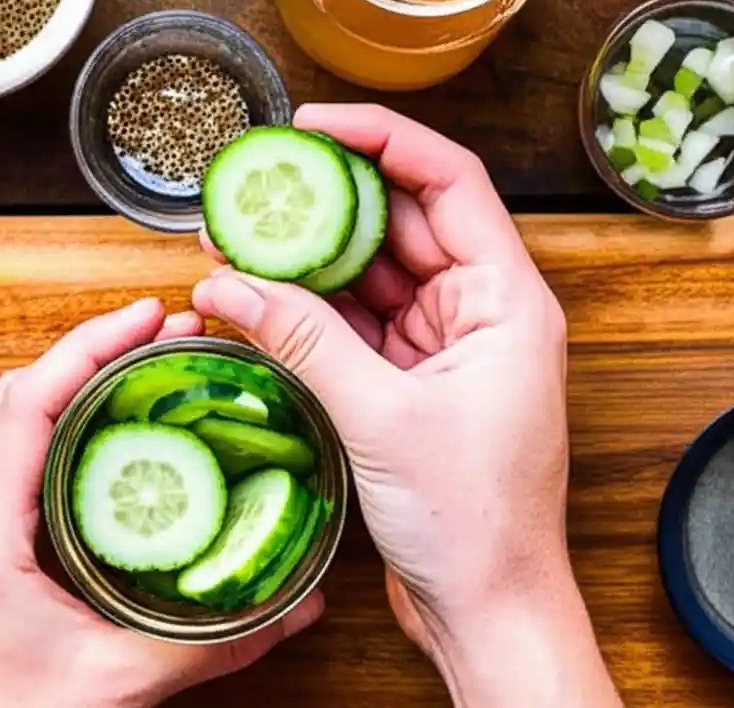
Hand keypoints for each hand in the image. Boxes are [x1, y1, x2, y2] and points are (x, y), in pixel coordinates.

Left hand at [0, 298, 323, 707]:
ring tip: (141, 364)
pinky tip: (107, 431)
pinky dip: (59, 422)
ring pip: (12, 421)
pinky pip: (13, 456)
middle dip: (90, 349)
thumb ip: (214, 646)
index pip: (32, 404)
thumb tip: (295, 611)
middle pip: (20, 395)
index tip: (150, 317)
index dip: (92, 346)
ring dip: (72, 380)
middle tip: (162, 332)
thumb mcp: (119, 682)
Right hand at [193, 105, 618, 706]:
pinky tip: (254, 301)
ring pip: (368, 276)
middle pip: (399, 223)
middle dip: (325, 200)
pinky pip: (352, 328)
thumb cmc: (475, 523)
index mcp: (506, 301)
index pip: (449, 182)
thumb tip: (227, 285)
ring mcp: (441, 350)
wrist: (486, 609)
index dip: (381, 139)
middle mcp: (478, 314)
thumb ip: (303, 341)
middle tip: (254, 184)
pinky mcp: (407, 386)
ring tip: (235, 240)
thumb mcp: (383, 418)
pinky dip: (305, 314)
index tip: (313, 125)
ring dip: (306, 259)